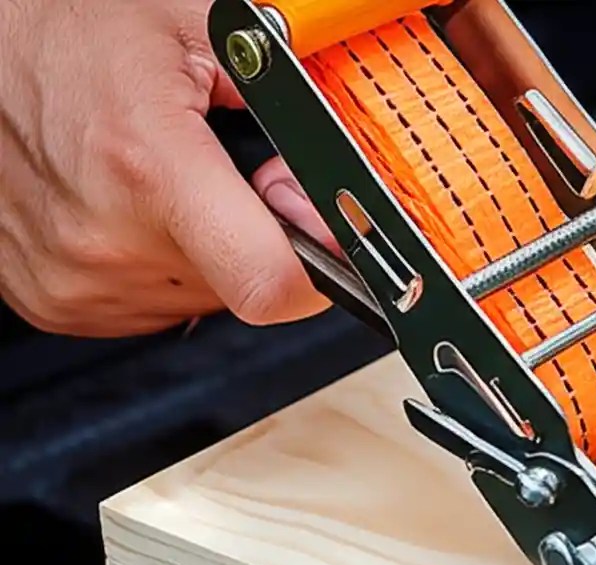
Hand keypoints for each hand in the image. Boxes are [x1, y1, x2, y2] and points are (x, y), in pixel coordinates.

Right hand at [0, 0, 333, 337]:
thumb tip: (341, 176)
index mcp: (146, 168)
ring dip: (208, 249)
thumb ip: (288, 103)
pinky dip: (160, 261)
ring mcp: (72, 276)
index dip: (318, 268)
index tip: (321, 234)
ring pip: (200, 297)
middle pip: (242, 286)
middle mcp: (102, 237)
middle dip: (259, 235)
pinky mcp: (52, 298)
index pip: (270, 283)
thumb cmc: (74, 25)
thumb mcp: (204, 30)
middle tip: (232, 175)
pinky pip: (150, 303)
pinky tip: (136, 205)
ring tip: (169, 177)